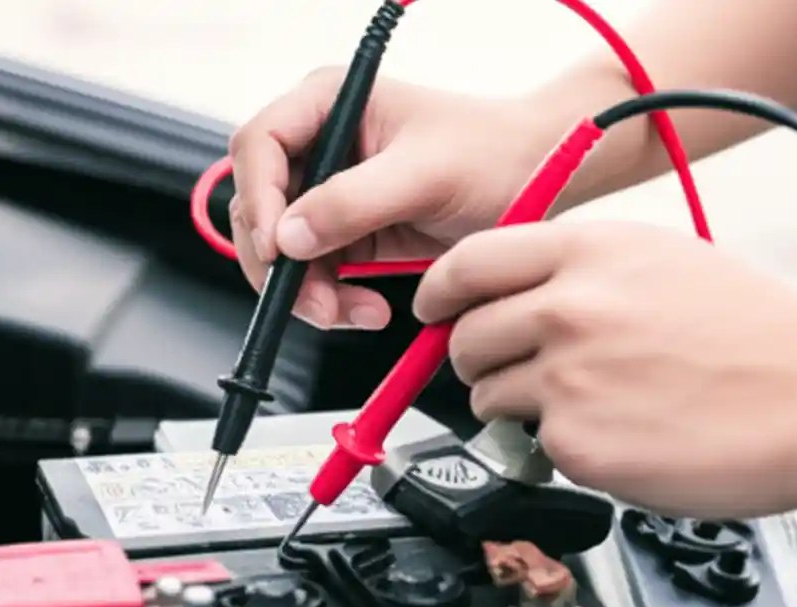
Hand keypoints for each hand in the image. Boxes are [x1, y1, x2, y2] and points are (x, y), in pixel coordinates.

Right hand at [227, 69, 564, 329]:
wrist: (538, 181)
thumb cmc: (495, 153)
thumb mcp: (424, 174)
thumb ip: (353, 202)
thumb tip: (289, 237)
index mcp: (329, 103)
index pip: (259, 146)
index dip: (259, 197)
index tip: (280, 245)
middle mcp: (319, 144)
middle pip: (258, 206)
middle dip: (279, 261)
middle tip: (312, 299)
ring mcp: (328, 191)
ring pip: (279, 249)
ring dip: (305, 290)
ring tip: (350, 313)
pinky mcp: (344, 231)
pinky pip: (310, 273)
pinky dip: (328, 300)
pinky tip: (364, 310)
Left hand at [413, 221, 796, 518]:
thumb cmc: (756, 337)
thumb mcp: (661, 261)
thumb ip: (577, 271)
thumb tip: (510, 291)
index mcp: (588, 253)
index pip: (468, 262)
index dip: (438, 290)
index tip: (430, 308)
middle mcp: (567, 308)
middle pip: (465, 335)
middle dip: (474, 357)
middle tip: (507, 368)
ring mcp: (566, 376)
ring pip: (487, 394)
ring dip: (513, 403)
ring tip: (582, 402)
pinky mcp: (575, 440)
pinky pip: (533, 443)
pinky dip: (563, 444)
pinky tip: (619, 432)